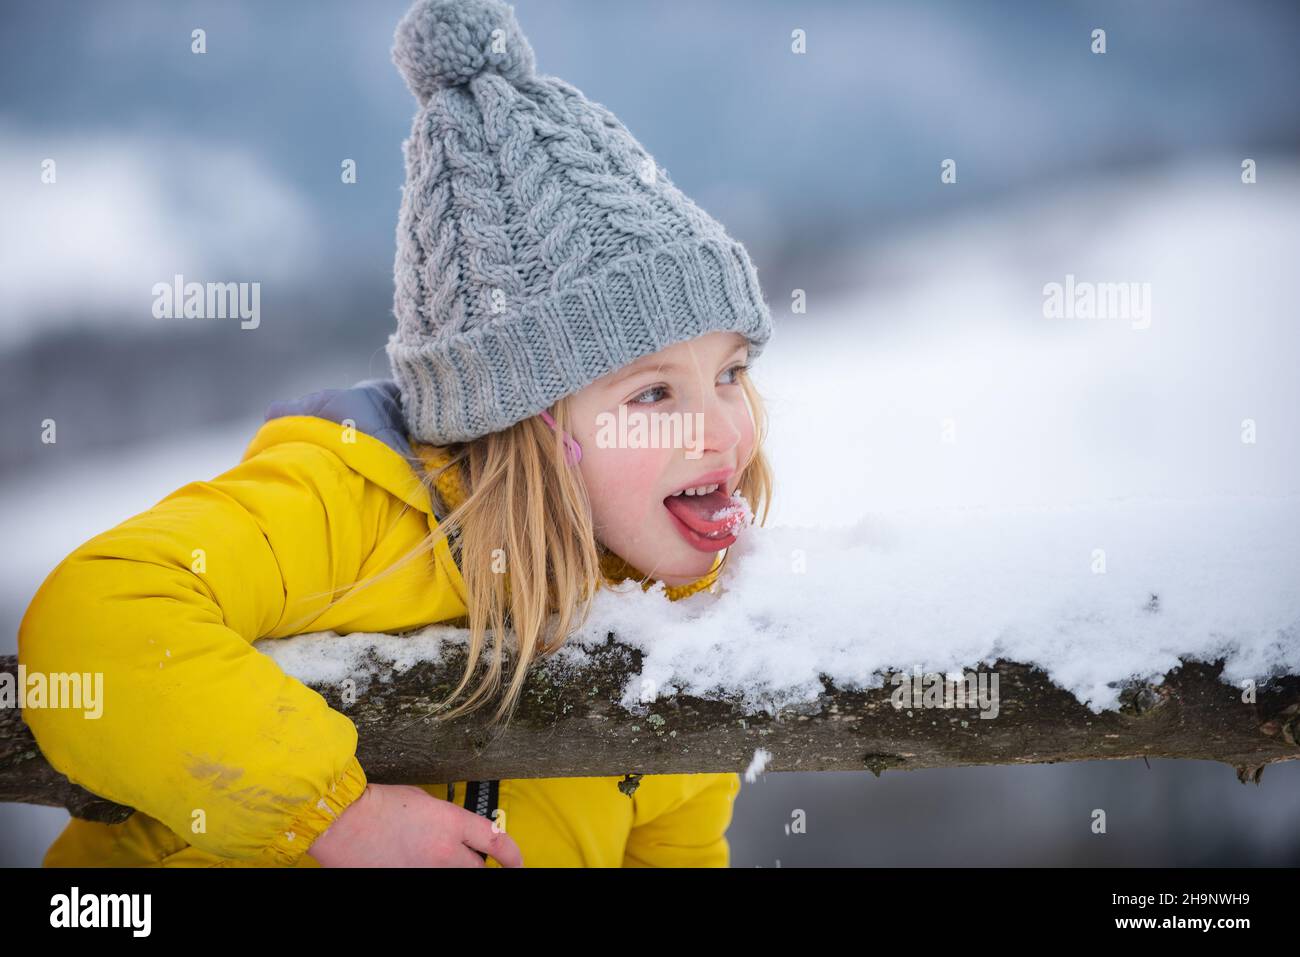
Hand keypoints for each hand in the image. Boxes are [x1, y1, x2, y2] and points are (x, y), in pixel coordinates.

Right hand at [305, 782, 523, 866]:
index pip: (496, 841)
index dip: (513, 855)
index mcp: (451, 824)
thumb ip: (445, 818)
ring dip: (451, 869)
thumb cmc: (378, 805)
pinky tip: (411, 862)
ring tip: (432, 857)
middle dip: (478, 866)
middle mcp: (443, 852)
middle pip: (478, 869)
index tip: (517, 862)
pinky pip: (427, 881)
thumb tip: (455, 830)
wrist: (343, 822)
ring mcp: (425, 871)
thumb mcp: (422, 801)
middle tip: (472, 861)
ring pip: (455, 878)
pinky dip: (425, 873)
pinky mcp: (407, 881)